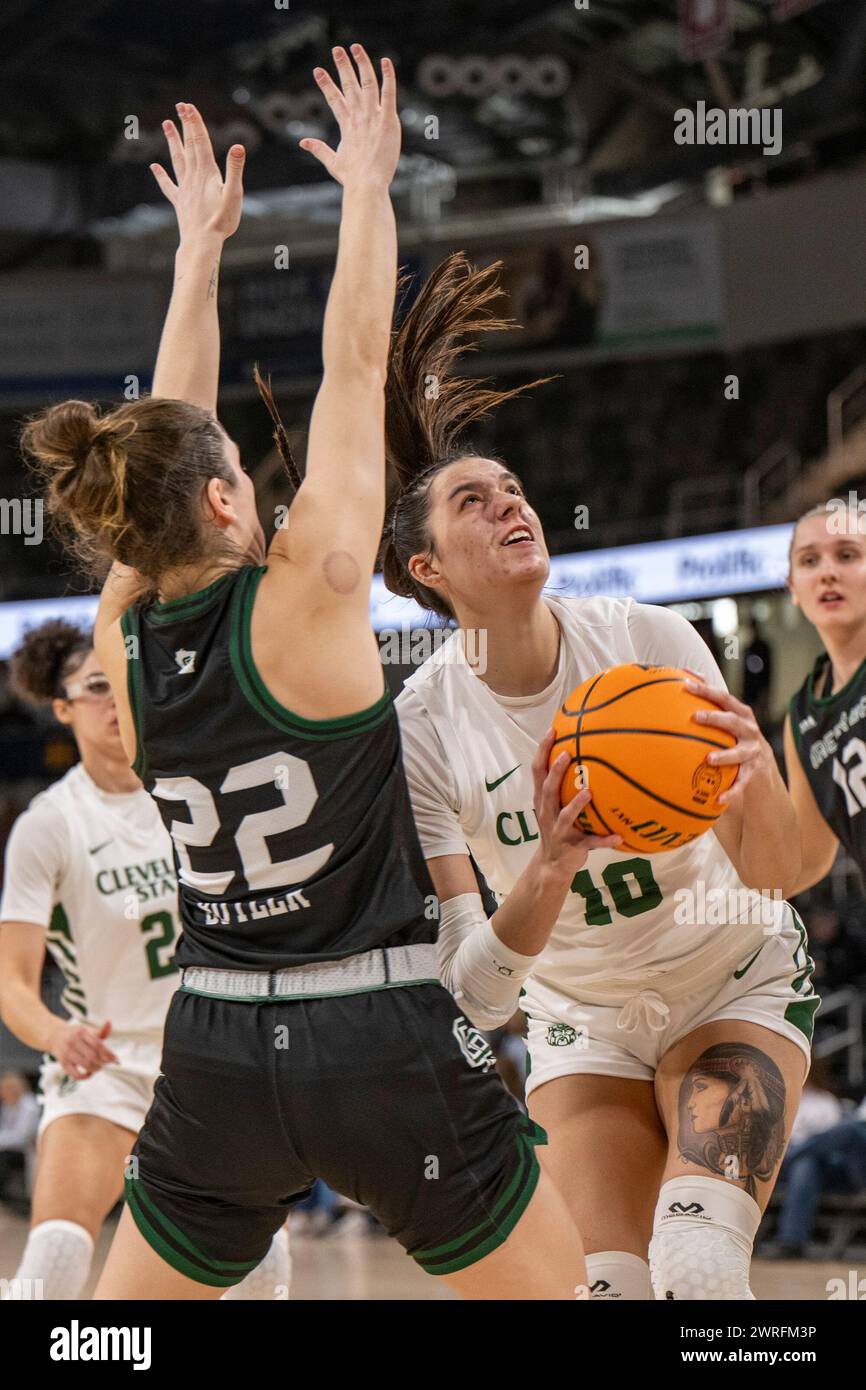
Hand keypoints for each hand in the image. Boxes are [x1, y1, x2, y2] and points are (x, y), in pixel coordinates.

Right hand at [47, 1020, 118, 1079]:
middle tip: (107, 1063)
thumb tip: (109, 1023)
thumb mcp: (87, 1030)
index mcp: (82, 1032)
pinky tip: (89, 1073)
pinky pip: (75, 1074)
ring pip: (85, 1064)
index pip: (97, 1044)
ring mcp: (67, 1053)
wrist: (55, 1036)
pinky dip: (85, 1076)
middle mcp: (73, 1042)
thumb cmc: (76, 1034)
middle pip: (92, 1055)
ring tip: (99, 1067)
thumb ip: (100, 1031)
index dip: (108, 1053)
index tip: (115, 1059)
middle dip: (103, 1062)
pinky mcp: (63, 1063)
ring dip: (96, 1068)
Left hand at [150, 102, 244, 242]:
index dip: (194, 122)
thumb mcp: (234, 194)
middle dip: (185, 125)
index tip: (188, 106)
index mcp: (207, 172)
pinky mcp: (180, 202)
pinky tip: (154, 167)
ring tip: (166, 124)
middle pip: (188, 145)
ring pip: (177, 159)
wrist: (202, 243)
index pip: (200, 141)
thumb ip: (235, 169)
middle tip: (180, 106)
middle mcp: (193, 176)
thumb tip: (238, 146)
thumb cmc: (221, 221)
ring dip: (172, 141)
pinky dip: (161, 175)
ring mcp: (184, 189)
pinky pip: (168, 185)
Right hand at [301, 45, 399, 187]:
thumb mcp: (333, 162)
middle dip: (342, 66)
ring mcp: (372, 117)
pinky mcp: (387, 121)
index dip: (326, 84)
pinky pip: (388, 94)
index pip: (334, 99)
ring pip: (367, 83)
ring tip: (355, 47)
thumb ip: (319, 148)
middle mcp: (358, 117)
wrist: (367, 185)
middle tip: (336, 49)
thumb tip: (302, 141)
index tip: (317, 71)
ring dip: (361, 63)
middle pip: (349, 85)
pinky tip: (386, 61)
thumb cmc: (352, 178)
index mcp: (346, 125)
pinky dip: (388, 77)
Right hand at [532, 729, 621, 877]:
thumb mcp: (556, 805)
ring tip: (588, 792)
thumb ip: (565, 784)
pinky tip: (618, 836)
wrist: (552, 864)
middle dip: (555, 772)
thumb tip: (589, 751)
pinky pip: (590, 843)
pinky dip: (603, 840)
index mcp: (543, 800)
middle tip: (565, 754)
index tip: (552, 730)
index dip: (542, 751)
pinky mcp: (573, 847)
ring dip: (576, 804)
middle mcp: (547, 813)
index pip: (538, 771)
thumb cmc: (559, 827)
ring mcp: (558, 830)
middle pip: (547, 789)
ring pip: (565, 816)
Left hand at [685, 673, 773, 804]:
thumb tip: (681, 677)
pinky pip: (742, 782)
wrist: (763, 764)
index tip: (686, 685)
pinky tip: (719, 799)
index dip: (706, 689)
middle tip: (695, 717)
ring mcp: (753, 751)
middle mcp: (749, 730)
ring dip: (725, 755)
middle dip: (715, 718)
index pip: (723, 697)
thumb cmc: (735, 735)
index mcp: (741, 714)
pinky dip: (732, 791)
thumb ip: (708, 702)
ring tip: (708, 760)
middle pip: (733, 721)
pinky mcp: (753, 772)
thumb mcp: (726, 719)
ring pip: (740, 753)